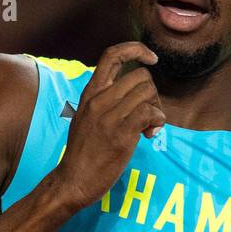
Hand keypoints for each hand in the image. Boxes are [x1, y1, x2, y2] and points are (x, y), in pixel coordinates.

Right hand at [52, 41, 165, 211]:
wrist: (72, 181)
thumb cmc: (83, 153)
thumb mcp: (86, 118)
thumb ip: (105, 102)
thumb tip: (133, 95)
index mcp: (90, 93)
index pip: (112, 55)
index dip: (136, 50)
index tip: (151, 58)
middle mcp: (98, 100)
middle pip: (140, 76)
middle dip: (152, 94)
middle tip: (149, 115)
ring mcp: (109, 116)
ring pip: (148, 92)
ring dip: (157, 109)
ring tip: (148, 128)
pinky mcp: (121, 134)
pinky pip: (150, 112)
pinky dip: (158, 121)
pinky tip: (150, 134)